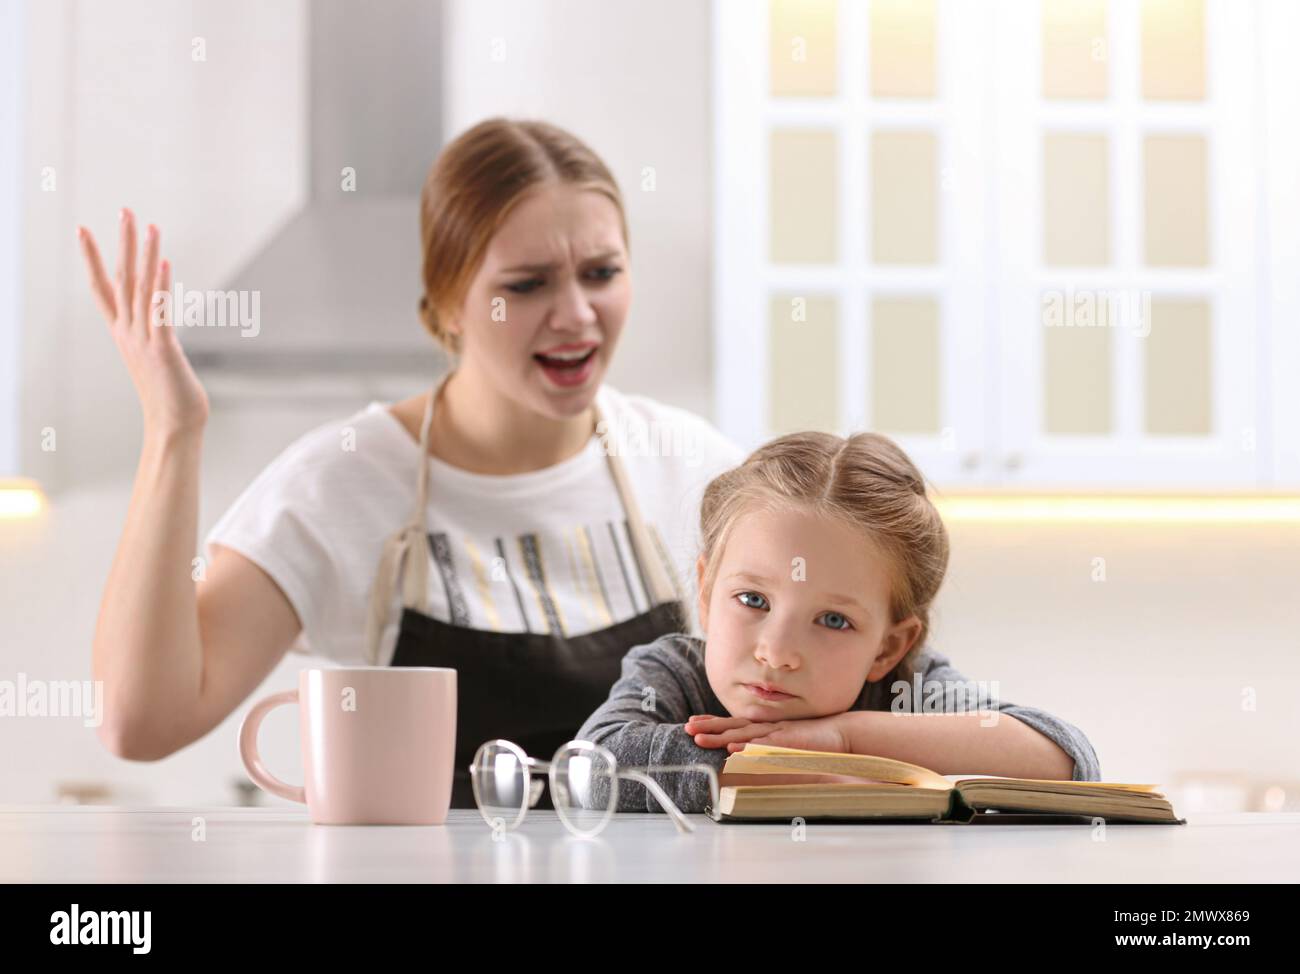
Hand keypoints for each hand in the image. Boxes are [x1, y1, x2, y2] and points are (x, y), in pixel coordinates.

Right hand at [77, 208, 209, 437]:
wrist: (175, 426)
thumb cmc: (170, 396)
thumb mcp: (156, 359)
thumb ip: (153, 337)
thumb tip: (159, 326)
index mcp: (124, 333)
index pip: (103, 288)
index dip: (93, 258)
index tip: (85, 229)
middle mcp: (129, 332)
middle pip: (121, 278)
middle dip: (122, 243)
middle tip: (125, 210)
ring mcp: (143, 339)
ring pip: (140, 288)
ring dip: (144, 254)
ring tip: (148, 224)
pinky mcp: (163, 348)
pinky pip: (160, 310)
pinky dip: (161, 285)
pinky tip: (163, 262)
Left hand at [685, 712, 852, 754]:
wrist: (841, 733)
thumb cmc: (814, 739)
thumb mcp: (786, 741)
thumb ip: (768, 745)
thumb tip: (748, 753)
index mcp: (765, 727)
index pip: (733, 723)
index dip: (712, 723)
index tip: (692, 722)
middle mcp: (767, 727)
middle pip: (732, 725)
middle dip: (708, 727)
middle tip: (686, 728)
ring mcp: (776, 733)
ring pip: (742, 734)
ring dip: (720, 736)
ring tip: (700, 739)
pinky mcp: (787, 742)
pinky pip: (764, 745)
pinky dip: (748, 747)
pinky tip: (734, 749)